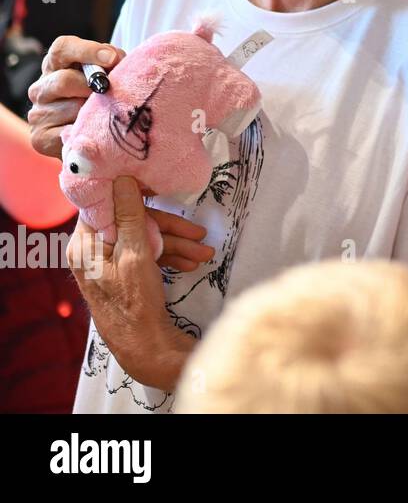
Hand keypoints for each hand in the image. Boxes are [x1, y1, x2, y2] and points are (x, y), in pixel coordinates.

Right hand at [26, 35, 124, 158]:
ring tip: (105, 116)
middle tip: (112, 96)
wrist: (93, 138)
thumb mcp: (109, 75)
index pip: (62, 48)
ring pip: (72, 108)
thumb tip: (115, 60)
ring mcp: (38, 113)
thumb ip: (112, 63)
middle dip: (95, 88)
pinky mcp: (40, 138)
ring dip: (95, 112)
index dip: (88, 50)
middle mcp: (40, 88)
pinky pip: (70, 133)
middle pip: (64, 80)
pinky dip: (88, 132)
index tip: (112, 59)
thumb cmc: (104, 98)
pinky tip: (96, 133)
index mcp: (55, 65)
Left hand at [66, 176, 195, 390]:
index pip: (105, 205)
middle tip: (197, 233)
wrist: (144, 347)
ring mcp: (109, 263)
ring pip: (144, 239)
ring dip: (176, 244)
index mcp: (86, 244)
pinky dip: (170, 257)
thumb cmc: (135, 302)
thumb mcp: (135, 254)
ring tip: (204, 254)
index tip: (157, 188)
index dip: (131, 194)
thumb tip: (122, 177)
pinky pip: (147, 255)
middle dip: (168, 228)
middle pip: (131, 222)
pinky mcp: (124, 274)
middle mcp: (93, 251)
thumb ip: (131, 215)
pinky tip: (190, 264)